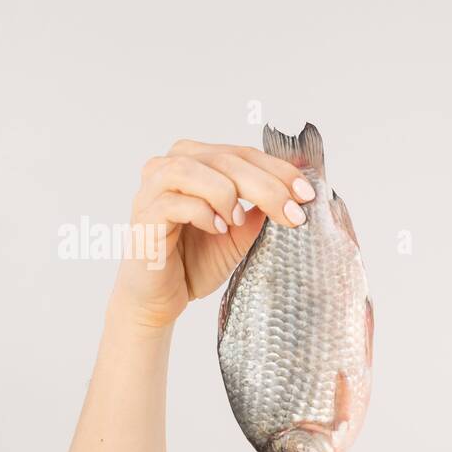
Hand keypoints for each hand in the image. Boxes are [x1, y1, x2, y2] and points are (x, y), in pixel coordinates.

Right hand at [112, 138, 319, 329]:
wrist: (162, 297)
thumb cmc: (197, 260)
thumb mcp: (241, 232)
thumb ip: (261, 209)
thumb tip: (297, 193)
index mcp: (197, 161)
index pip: (243, 154)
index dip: (278, 170)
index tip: (307, 194)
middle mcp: (171, 166)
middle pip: (225, 159)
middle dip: (266, 186)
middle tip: (292, 214)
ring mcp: (153, 188)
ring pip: (194, 169)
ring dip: (226, 193)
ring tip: (239, 221)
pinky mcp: (144, 215)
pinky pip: (174, 202)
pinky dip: (202, 212)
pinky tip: (217, 229)